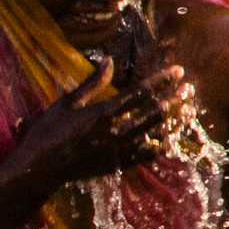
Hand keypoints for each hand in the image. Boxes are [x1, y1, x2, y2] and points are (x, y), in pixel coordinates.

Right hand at [10, 57, 182, 190]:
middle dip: (175, 97)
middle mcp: (115, 131)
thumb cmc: (49, 132)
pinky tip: (174, 136)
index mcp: (103, 113)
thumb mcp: (67, 103)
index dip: (163, 80)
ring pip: (156, 132)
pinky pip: (149, 154)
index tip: (178, 70)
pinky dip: (164, 144)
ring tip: (189, 108)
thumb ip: (92, 82)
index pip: (141, 92)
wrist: (39, 168)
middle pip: (155, 111)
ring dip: (175, 119)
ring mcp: (120, 150)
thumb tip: (109, 59)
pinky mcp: (119, 164)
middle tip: (189, 87)